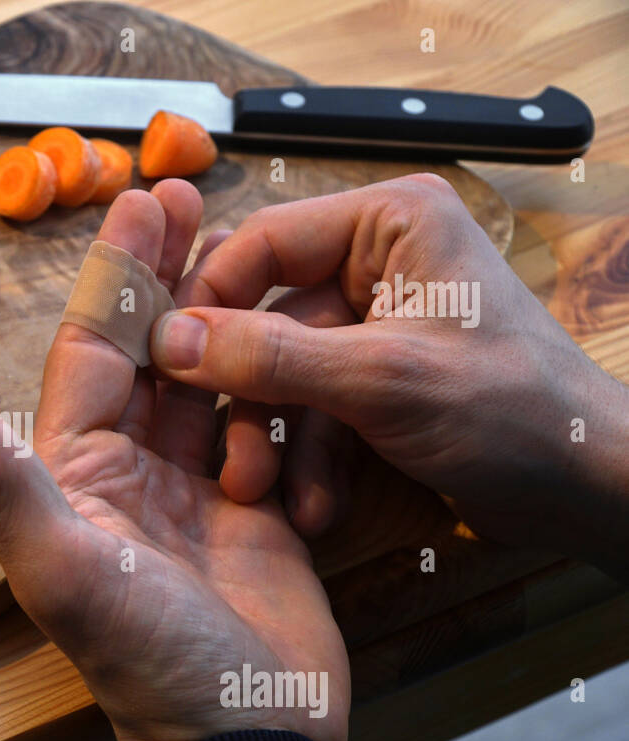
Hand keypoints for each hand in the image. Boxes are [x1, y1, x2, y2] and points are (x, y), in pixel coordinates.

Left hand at [0, 181, 349, 740]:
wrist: (243, 737)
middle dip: (171, 273)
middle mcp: (128, 474)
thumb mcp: (61, 559)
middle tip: (191, 192)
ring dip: (226, 320)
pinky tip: (294, 355)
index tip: (140, 199)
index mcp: (76, 472)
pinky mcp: (255, 513)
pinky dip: (275, 390)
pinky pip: (262, 426)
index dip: (114, 273)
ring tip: (258, 257)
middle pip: (149, 350)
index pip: (91, 349)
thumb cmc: (149, 661)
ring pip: (207, 379)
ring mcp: (193, 491)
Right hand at [151, 173, 628, 578]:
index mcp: (390, 224)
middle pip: (268, 318)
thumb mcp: (378, 380)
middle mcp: (380, 261)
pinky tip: (315, 506)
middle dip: (250, 398)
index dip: (210, 301)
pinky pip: (316, 407)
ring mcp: (379, 324)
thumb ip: (268, 356)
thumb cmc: (512, 414)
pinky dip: (311, 458)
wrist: (589, 491)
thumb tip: (168, 339)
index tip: (166, 361)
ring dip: (278, 441)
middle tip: (223, 453)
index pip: (265, 242)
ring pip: (286, 374)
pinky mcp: (380, 380)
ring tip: (270, 497)